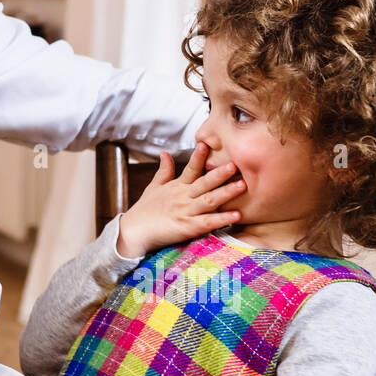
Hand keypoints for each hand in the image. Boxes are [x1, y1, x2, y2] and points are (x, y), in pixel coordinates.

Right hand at [116, 141, 243, 256]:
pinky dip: (222, 219)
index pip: (190, 168)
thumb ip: (164, 170)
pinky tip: (236, 215)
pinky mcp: (187, 228)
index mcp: (177, 187)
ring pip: (209, 200)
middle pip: (204, 183)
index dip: (198, 157)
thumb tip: (165, 153)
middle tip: (234, 164)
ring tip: (242, 185)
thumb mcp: (154, 187)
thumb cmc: (145, 211)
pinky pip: (208, 222)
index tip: (206, 144)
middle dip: (220, 173)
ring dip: (226, 193)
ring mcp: (185, 212)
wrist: (134, 232)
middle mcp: (183, 197)